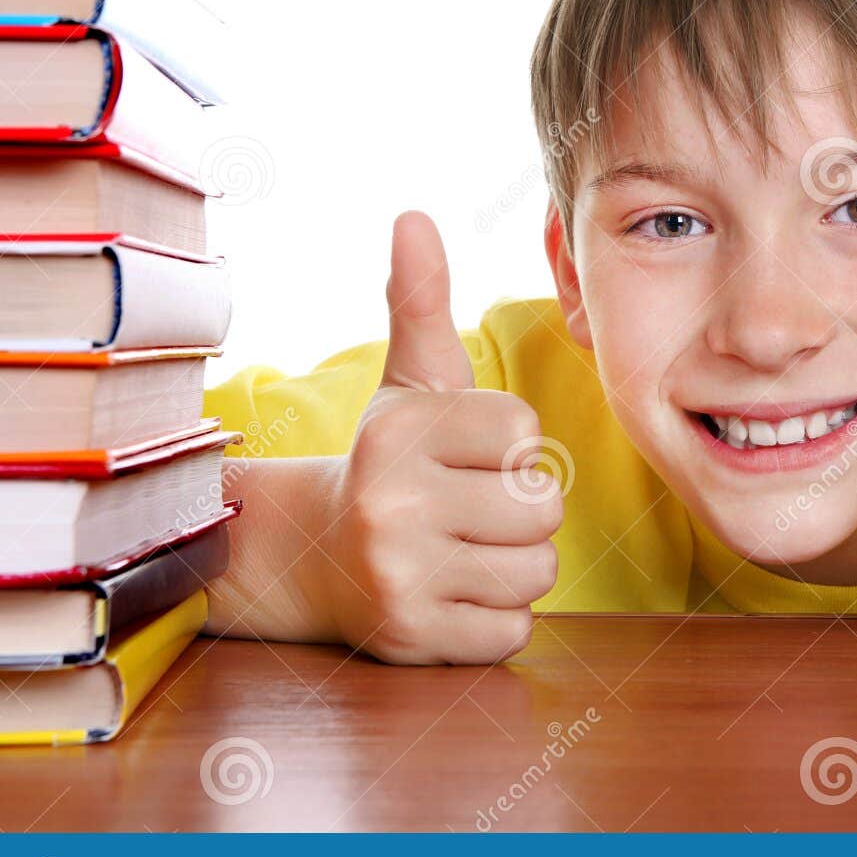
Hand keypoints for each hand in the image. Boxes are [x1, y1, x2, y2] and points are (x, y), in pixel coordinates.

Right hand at [314, 211, 560, 663]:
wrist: (313, 558)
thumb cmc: (392, 458)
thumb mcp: (408, 379)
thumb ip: (419, 298)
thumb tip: (414, 216)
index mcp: (401, 432)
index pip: (527, 432)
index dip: (513, 445)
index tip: (470, 453)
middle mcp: (393, 505)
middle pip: (543, 507)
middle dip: (522, 507)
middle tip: (472, 506)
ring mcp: (401, 577)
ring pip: (537, 569)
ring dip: (515, 562)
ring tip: (465, 547)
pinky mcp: (414, 640)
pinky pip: (515, 629)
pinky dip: (497, 615)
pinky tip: (453, 591)